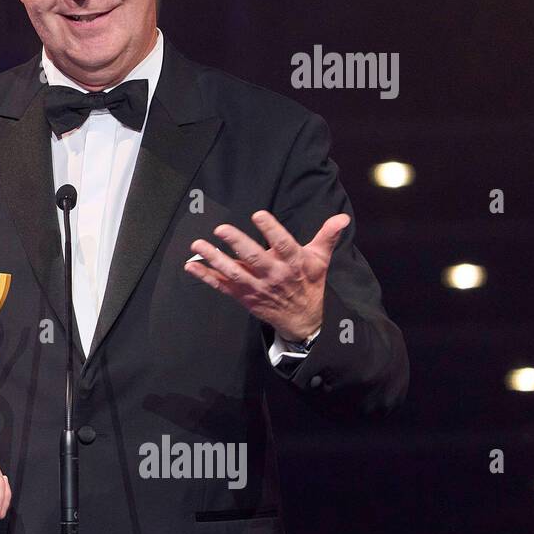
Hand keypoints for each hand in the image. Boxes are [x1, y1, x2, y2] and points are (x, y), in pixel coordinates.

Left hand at [185, 210, 348, 341]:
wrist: (301, 319)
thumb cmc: (309, 284)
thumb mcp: (320, 260)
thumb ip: (327, 236)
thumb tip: (342, 218)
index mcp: (292, 263)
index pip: (283, 244)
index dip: (271, 229)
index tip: (258, 214)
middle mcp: (273, 275)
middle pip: (254, 258)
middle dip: (237, 243)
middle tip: (221, 228)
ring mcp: (255, 287)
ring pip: (233, 272)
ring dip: (213, 258)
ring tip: (197, 245)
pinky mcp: (242, 296)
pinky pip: (221, 286)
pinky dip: (205, 276)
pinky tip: (190, 265)